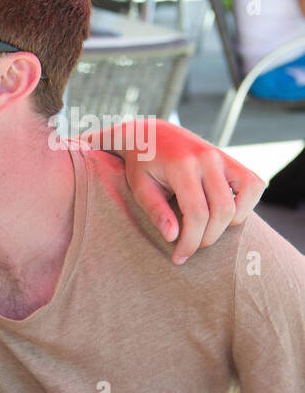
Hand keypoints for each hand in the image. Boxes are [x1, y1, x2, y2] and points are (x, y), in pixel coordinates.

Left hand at [119, 121, 265, 264]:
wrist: (152, 134)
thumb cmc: (142, 165)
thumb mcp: (140, 188)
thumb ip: (156, 211)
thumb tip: (173, 237)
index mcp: (181, 166)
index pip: (196, 213)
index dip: (190, 241)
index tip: (179, 257)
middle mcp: (207, 159)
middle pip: (223, 210)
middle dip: (208, 237)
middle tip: (191, 246)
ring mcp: (223, 157)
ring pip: (245, 197)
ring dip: (229, 223)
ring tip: (205, 230)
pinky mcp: (232, 159)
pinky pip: (253, 185)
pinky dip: (245, 204)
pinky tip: (223, 214)